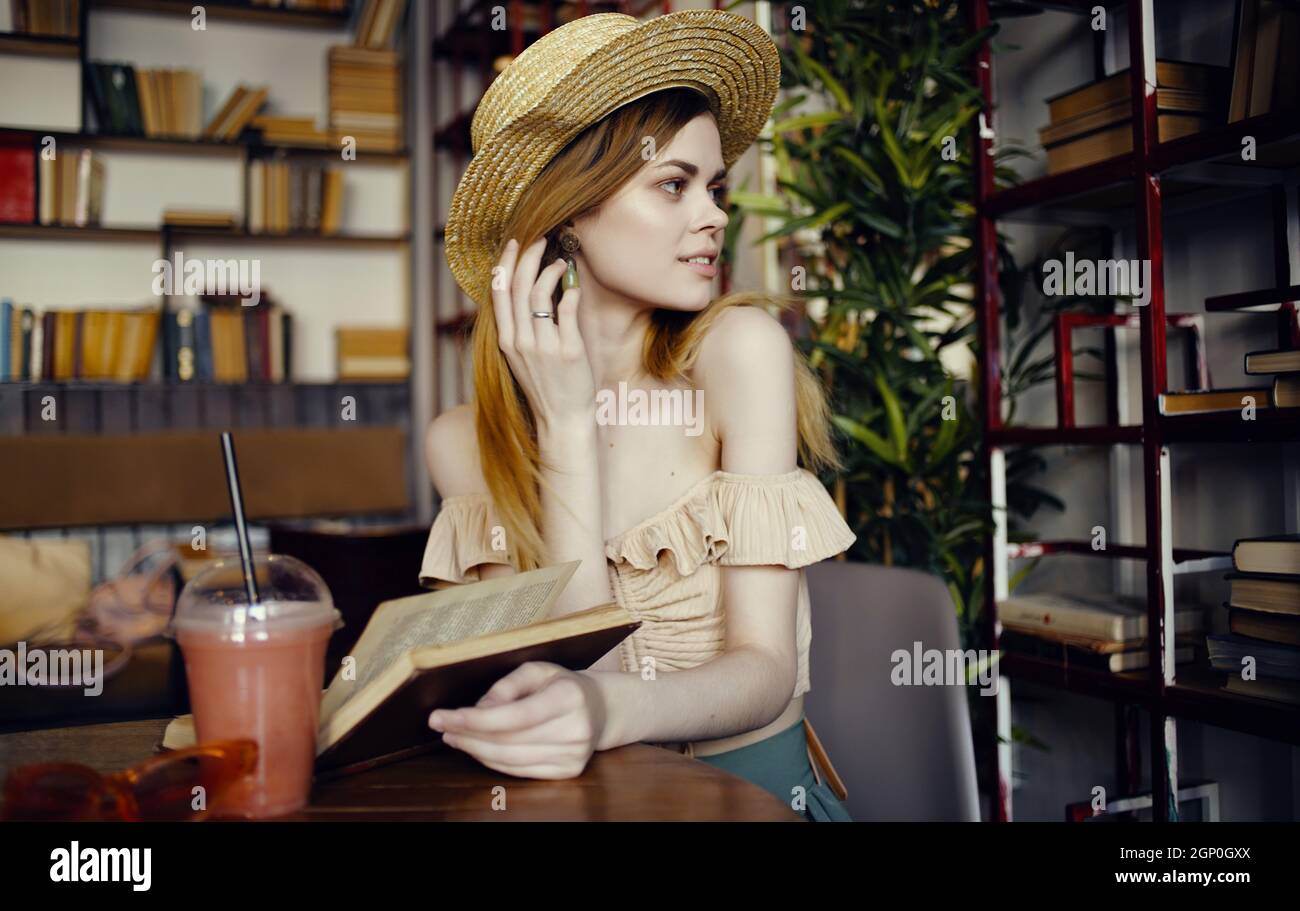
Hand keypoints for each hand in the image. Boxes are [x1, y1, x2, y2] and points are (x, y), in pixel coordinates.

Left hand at [428, 661, 606, 779]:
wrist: (600, 709)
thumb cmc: (561, 684)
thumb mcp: (536, 670)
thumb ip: (505, 687)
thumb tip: (478, 711)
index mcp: (570, 697)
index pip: (516, 715)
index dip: (476, 720)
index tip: (444, 716)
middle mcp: (576, 730)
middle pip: (508, 741)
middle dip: (467, 734)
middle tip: (440, 724)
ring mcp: (574, 756)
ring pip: (510, 760)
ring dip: (474, 749)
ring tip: (452, 736)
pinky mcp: (567, 772)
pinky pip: (519, 771)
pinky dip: (492, 761)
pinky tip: (476, 748)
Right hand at [492, 236, 594, 430]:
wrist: (561, 421)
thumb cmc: (546, 387)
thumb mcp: (522, 358)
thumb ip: (521, 329)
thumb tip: (527, 294)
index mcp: (506, 341)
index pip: (499, 293)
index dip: (506, 263)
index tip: (515, 244)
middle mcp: (521, 341)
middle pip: (519, 287)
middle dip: (529, 257)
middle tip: (542, 239)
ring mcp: (543, 346)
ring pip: (539, 295)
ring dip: (550, 271)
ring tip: (561, 262)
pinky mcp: (568, 351)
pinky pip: (566, 311)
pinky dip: (570, 292)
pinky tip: (574, 285)